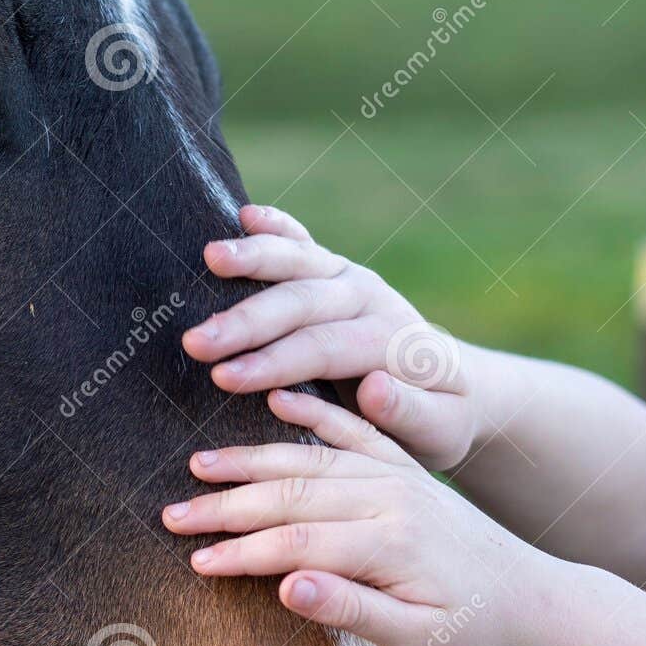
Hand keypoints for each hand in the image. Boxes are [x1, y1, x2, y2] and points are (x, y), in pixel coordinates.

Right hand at [161, 388, 563, 645]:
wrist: (535, 597)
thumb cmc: (471, 629)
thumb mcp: (417, 637)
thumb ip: (351, 608)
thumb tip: (285, 586)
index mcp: (391, 541)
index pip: (295, 541)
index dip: (240, 552)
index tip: (194, 560)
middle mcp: (389, 495)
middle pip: (290, 493)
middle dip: (225, 505)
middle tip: (170, 513)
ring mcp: (395, 473)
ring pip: (308, 457)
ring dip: (249, 459)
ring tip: (198, 464)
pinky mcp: (400, 463)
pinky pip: (350, 428)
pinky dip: (311, 412)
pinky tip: (275, 399)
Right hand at [184, 203, 489, 470]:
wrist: (451, 389)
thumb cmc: (437, 423)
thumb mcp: (439, 432)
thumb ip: (410, 413)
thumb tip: (373, 386)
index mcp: (392, 339)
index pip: (324, 347)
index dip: (274, 361)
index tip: (225, 378)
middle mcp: (369, 298)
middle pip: (302, 302)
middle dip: (245, 321)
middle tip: (195, 341)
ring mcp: (348, 279)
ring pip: (299, 262)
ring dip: (252, 258)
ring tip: (208, 256)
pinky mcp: (332, 272)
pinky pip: (303, 244)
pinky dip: (278, 226)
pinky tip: (245, 213)